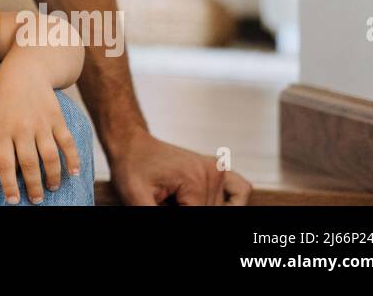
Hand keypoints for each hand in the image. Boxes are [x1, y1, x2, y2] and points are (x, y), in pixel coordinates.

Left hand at [0, 57, 81, 203]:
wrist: (23, 73)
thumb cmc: (4, 103)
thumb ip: (0, 145)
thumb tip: (11, 174)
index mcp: (2, 131)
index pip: (5, 164)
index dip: (9, 185)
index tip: (13, 200)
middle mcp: (22, 128)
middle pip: (30, 164)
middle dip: (34, 186)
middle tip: (36, 199)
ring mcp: (41, 123)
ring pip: (50, 157)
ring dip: (53, 177)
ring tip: (52, 188)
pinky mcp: (57, 119)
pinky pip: (67, 143)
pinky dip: (73, 159)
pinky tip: (74, 173)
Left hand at [108, 128, 251, 204]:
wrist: (131, 143)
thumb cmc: (131, 167)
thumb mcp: (135, 197)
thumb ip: (152, 215)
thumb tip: (166, 228)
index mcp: (195, 181)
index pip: (198, 217)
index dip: (174, 212)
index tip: (165, 202)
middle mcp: (212, 173)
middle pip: (212, 212)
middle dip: (187, 209)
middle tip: (166, 198)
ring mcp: (218, 169)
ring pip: (225, 207)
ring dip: (203, 206)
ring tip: (178, 198)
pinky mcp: (219, 168)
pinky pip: (241, 190)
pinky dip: (233, 202)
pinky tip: (212, 202)